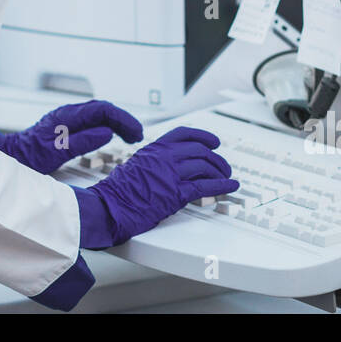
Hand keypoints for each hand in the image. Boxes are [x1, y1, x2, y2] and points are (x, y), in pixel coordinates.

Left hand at [0, 100, 142, 173]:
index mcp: (68, 117)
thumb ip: (82, 141)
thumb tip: (107, 133)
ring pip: (99, 114)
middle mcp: (69, 114)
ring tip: (131, 136)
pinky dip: (107, 126)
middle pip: (103, 109)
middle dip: (124, 120)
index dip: (123, 119)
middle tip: (138, 136)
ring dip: (117, 123)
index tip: (136, 132)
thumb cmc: (27, 156)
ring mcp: (67, 119)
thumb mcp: (55, 152)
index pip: (103, 110)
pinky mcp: (66, 126)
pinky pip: (92, 121)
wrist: (9, 156)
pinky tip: (112, 135)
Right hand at [76, 126, 237, 247]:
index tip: (214, 142)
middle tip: (223, 167)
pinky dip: (222, 186)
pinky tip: (230, 187)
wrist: (110, 207)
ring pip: (205, 166)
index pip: (184, 134)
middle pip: (200, 150)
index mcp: (154, 148)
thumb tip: (173, 166)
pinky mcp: (175, 194)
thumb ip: (155, 161)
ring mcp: (170, 174)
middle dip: (216, 159)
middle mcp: (164, 157)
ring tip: (226, 179)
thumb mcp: (136, 165)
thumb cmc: (119, 192)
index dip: (203, 136)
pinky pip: (205, 186)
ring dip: (220, 172)